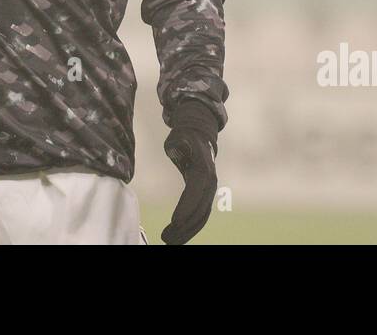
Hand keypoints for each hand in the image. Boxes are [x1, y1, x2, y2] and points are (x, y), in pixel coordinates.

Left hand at [161, 100, 218, 244]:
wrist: (199, 135)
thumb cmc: (184, 136)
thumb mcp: (178, 136)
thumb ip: (176, 144)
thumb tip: (174, 149)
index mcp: (203, 168)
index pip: (196, 190)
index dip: (187, 206)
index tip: (175, 221)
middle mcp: (210, 181)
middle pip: (200, 208)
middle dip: (185, 226)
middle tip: (166, 238)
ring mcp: (209, 190)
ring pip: (201, 216)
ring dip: (186, 231)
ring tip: (168, 241)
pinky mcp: (204, 195)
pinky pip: (200, 214)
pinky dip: (190, 227)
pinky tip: (177, 235)